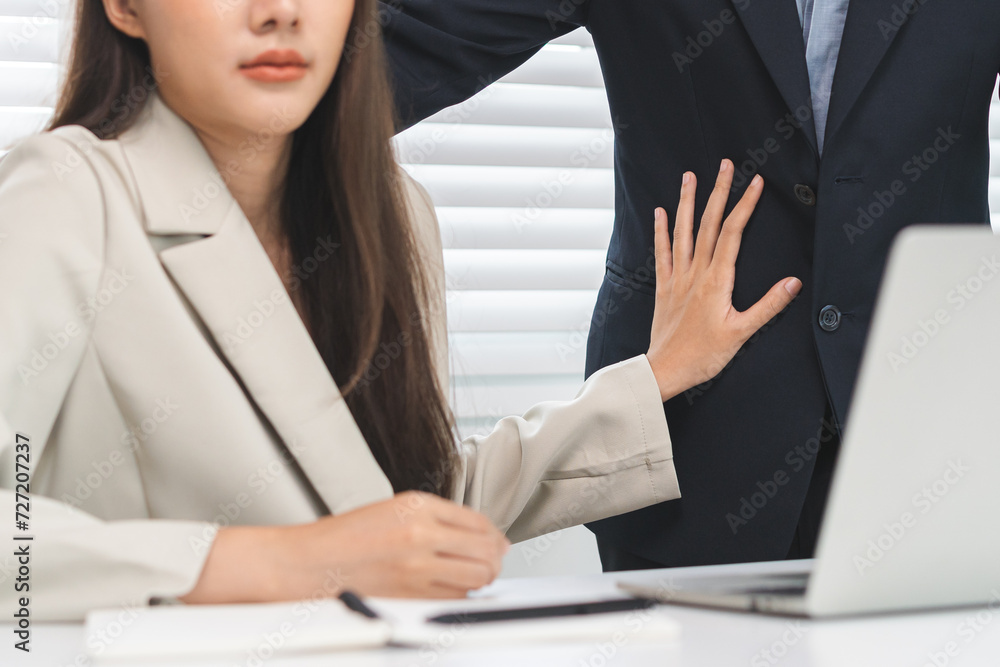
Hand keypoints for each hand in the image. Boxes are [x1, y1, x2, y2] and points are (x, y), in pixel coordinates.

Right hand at [180, 491, 509, 603]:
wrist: (304, 564)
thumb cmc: (342, 539)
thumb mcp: (393, 510)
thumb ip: (437, 518)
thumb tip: (481, 534)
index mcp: (417, 506)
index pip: (479, 521)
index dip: (493, 535)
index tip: (495, 541)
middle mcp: (421, 534)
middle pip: (487, 551)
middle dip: (494, 558)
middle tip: (489, 560)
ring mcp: (416, 567)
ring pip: (478, 577)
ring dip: (482, 578)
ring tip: (471, 575)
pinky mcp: (410, 596)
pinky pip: (455, 598)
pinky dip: (460, 596)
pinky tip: (449, 589)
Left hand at [645, 160, 801, 401]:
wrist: (666, 370)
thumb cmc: (704, 356)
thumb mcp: (742, 333)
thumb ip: (768, 306)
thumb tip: (794, 282)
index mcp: (717, 281)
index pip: (733, 233)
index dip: (745, 205)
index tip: (755, 183)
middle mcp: (695, 273)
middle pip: (709, 224)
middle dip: (718, 192)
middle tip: (725, 164)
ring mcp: (677, 278)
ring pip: (683, 232)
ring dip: (687, 203)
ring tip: (690, 177)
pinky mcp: (664, 287)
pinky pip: (662, 253)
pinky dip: (661, 231)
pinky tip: (660, 213)